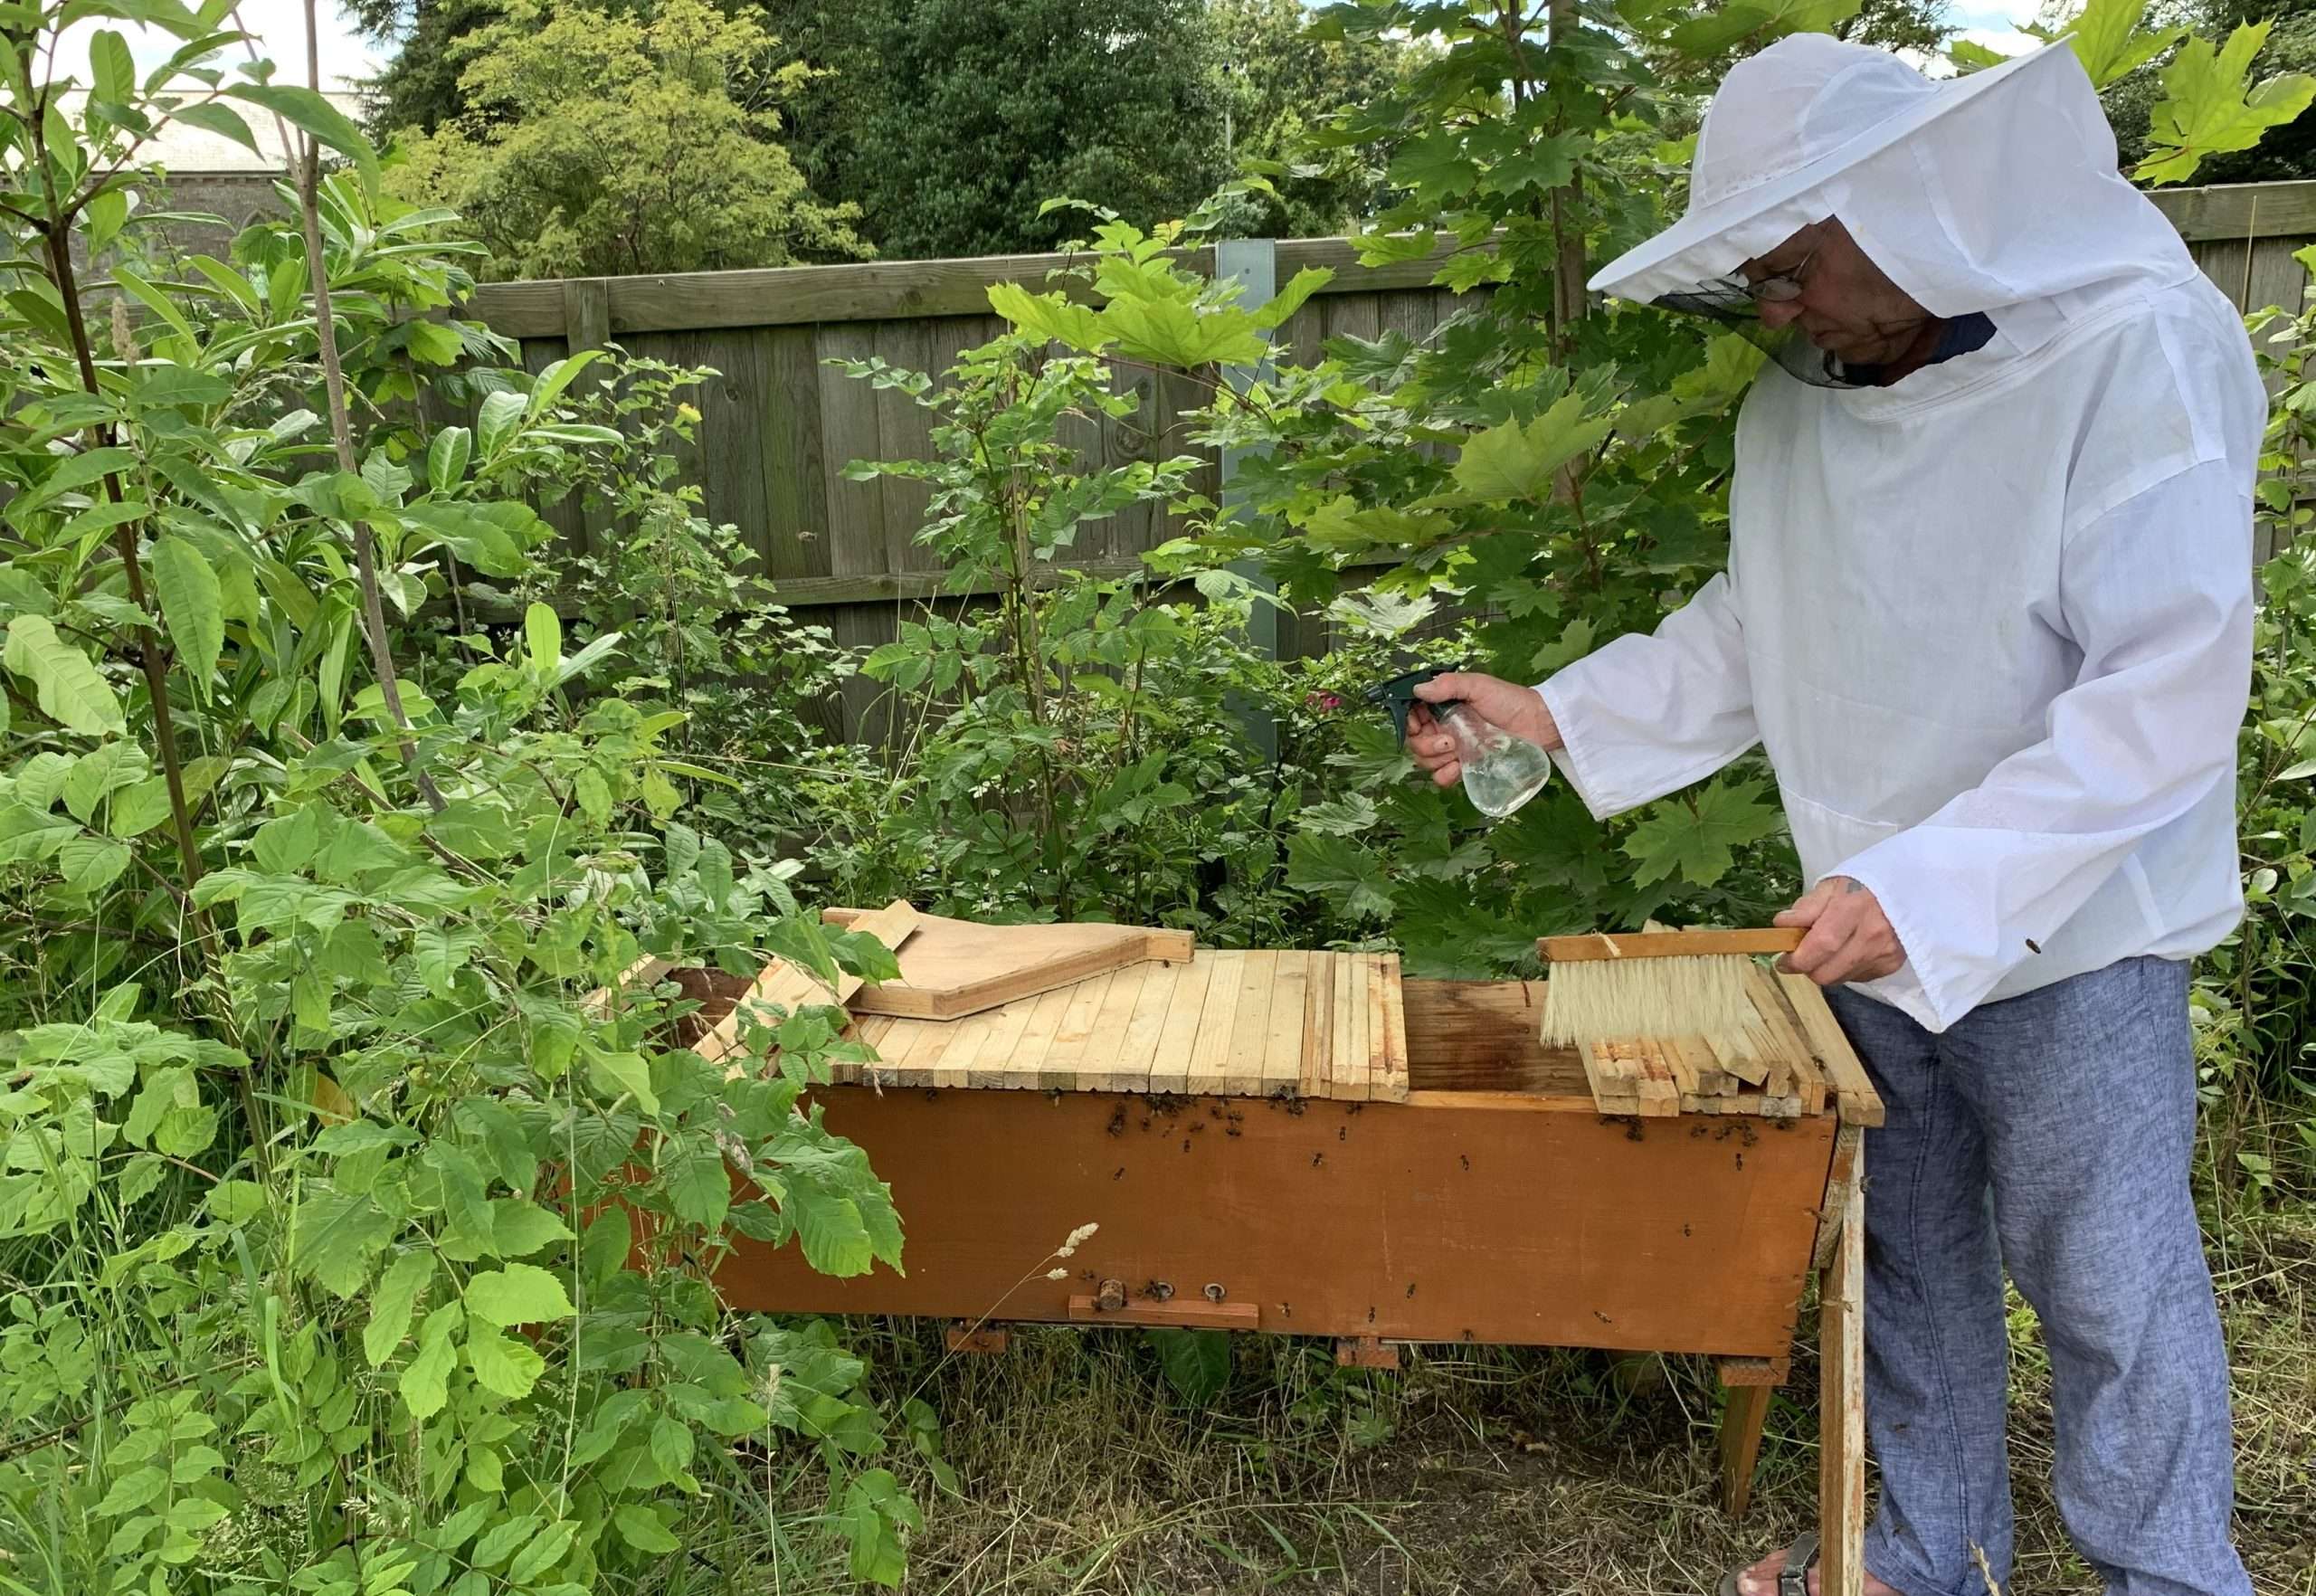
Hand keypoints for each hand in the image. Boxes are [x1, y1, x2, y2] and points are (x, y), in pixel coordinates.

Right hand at [1406, 673, 1559, 790]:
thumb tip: (1418, 690)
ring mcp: (1454, 749)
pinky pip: (1442, 777)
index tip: (1418, 724)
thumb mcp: (1478, 686)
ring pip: (1426, 760)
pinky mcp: (1466, 766)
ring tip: (1457, 752)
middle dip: (1426, 744)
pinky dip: (1445, 775)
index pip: (1412, 716)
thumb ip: (1448, 685)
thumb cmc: (1509, 700)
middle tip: (1448, 741)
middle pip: (1416, 742)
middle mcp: (1444, 727)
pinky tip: (1458, 768)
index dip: (1409, 722)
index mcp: (1443, 705)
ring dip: (1435, 759)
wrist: (1538, 724)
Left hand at [1775, 876, 1905, 984]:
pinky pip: (1857, 978)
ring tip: (1827, 948)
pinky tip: (1847, 950)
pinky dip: (1844, 969)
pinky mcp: (1892, 964)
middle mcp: (1872, 936)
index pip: (1821, 946)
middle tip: (1801, 955)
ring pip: (1840, 979)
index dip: (1797, 959)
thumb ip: (1806, 907)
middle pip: (1827, 972)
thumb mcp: (1833, 885)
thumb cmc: (1865, 884)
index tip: (1782, 959)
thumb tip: (1781, 925)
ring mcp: (1885, 953)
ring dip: (1826, 969)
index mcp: (1854, 908)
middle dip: (1807, 968)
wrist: (1910, 887)